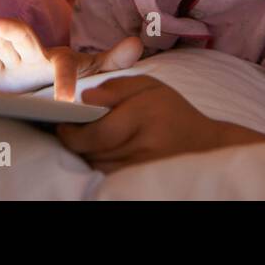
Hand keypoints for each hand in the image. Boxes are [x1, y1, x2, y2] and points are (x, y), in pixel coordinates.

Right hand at [0, 19, 142, 97]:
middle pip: (24, 39)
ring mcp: (16, 61)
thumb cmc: (77, 77)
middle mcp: (35, 55)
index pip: (64, 66)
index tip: (65, 100)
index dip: (66, 81)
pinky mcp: (1, 71)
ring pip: (1, 45)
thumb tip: (137, 43)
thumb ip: (113, 60)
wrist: (54, 84)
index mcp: (59, 59)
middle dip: (12, 31)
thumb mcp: (96, 70)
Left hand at [55, 76, 232, 172]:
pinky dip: (100, 165)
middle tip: (67, 133)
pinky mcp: (141, 179)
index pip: (97, 132)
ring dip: (87, 155)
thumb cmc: (171, 111)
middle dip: (76, 143)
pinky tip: (100, 154)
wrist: (203, 144)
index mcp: (145, 114)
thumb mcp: (148, 86)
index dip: (73, 133)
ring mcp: (144, 166)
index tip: (61, 125)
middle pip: (94, 151)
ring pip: (99, 166)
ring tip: (85, 141)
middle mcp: (145, 143)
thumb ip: (115, 87)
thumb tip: (85, 98)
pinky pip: (109, 175)